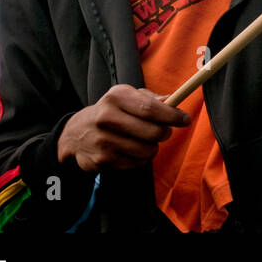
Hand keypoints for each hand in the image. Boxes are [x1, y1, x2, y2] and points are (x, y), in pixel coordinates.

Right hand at [56, 84, 190, 172]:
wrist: (76, 133)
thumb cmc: (111, 111)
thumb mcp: (126, 97)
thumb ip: (150, 99)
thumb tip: (173, 100)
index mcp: (116, 97)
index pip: (151, 108)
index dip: (172, 115)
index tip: (185, 119)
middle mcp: (107, 118)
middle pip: (152, 132)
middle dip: (165, 133)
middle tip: (165, 131)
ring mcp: (103, 141)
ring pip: (148, 150)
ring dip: (153, 147)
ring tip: (145, 140)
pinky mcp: (102, 160)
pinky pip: (137, 164)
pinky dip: (142, 159)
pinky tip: (133, 150)